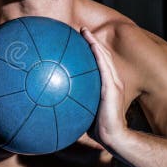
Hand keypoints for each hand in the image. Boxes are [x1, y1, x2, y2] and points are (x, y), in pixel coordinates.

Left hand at [81, 28, 128, 149]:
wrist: (112, 136)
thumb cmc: (97, 127)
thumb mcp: (85, 109)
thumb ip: (75, 101)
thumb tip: (52, 99)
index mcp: (107, 86)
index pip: (100, 64)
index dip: (92, 50)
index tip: (79, 40)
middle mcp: (113, 81)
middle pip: (102, 56)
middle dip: (92, 41)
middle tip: (81, 30)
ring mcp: (114, 83)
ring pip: (104, 58)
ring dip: (94, 43)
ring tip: (85, 31)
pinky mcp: (112, 88)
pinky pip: (104, 67)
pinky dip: (98, 54)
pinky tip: (91, 44)